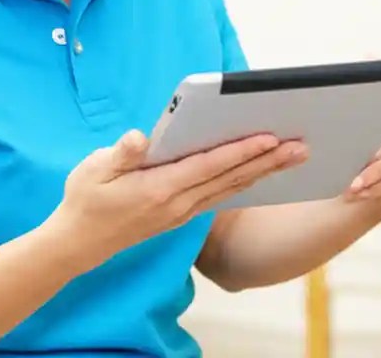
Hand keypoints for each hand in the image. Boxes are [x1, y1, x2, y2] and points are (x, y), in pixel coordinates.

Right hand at [49, 130, 308, 269]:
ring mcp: (183, 212)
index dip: (241, 151)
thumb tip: (140, 137)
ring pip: (232, 188)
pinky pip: (223, 196)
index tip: (269, 137)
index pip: (209, 166)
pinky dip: (246, 182)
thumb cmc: (85, 199)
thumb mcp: (92, 171)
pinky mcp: (183, 215)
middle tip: (302, 145)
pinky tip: (265, 172)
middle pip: (231, 178)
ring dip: (266, 171)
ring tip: (295, 155)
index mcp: (159, 189)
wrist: (78, 243)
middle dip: (268, 160)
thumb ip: (120, 154)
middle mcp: (179, 204)